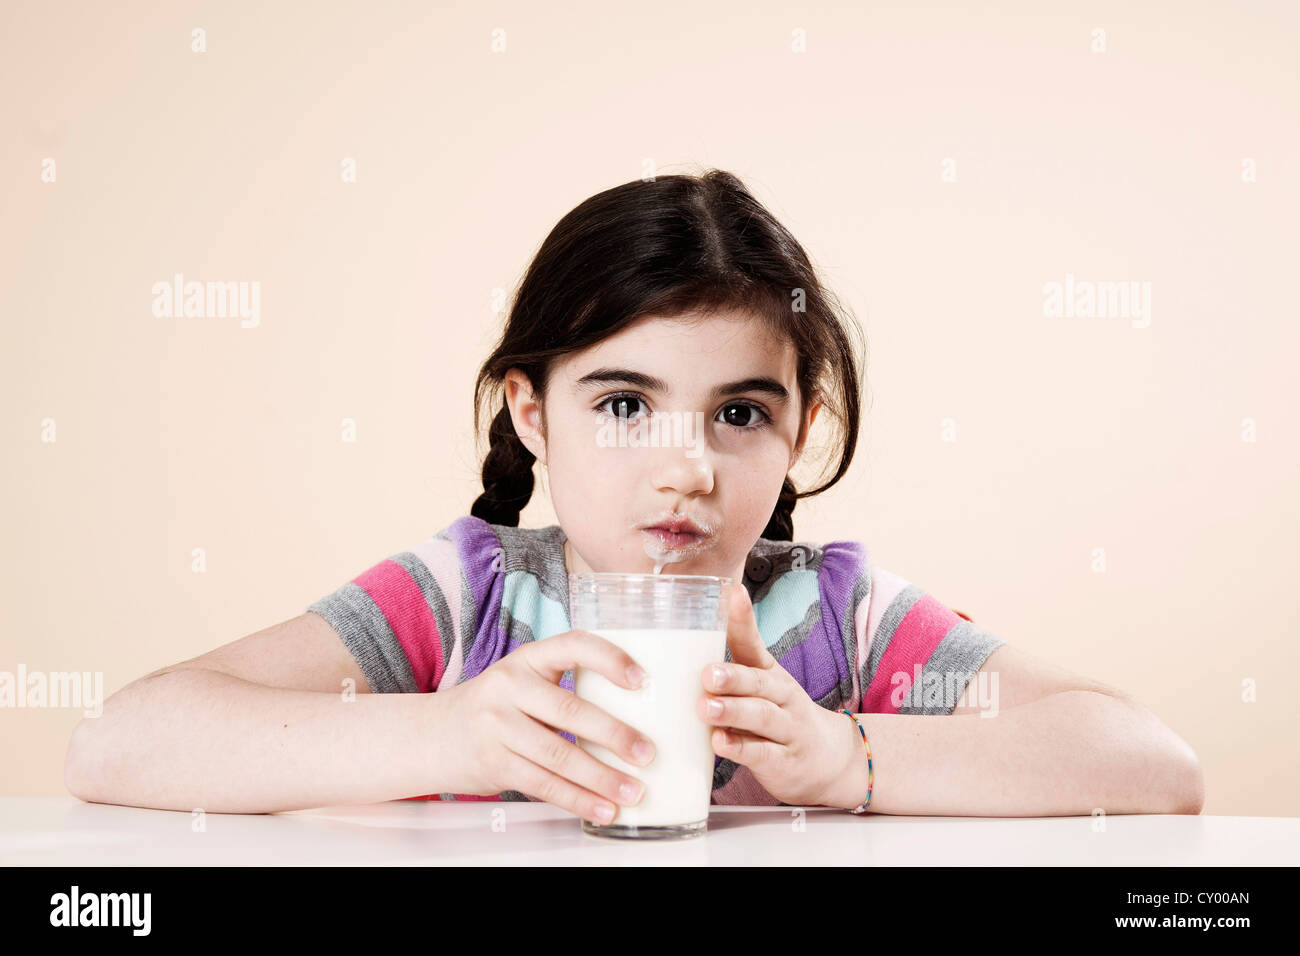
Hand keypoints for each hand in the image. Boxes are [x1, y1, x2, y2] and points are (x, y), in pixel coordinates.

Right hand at [436, 630, 657, 824]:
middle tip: (648, 753)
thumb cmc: (493, 709)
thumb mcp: (521, 684)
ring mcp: (498, 726)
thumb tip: (632, 723)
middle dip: (616, 735)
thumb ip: (563, 693)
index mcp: (528, 659)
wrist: (429, 736)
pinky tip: (603, 809)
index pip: (573, 645)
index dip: (610, 659)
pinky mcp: (494, 763)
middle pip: (571, 711)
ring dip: (602, 778)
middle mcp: (510, 686)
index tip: (642, 680)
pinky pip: (543, 784)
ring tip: (634, 791)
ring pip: (560, 755)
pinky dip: (578, 800)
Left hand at [701, 584, 856, 806]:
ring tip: (706, 707)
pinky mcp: (784, 760)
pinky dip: (740, 748)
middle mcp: (781, 695)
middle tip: (707, 673)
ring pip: (762, 715)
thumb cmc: (777, 716)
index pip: (754, 643)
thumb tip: (672, 655)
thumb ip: (724, 676)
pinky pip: (763, 753)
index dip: (743, 619)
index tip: (733, 594)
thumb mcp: (757, 691)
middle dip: (733, 676)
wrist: (827, 758)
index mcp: (768, 672)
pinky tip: (719, 743)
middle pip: (759, 681)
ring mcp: (787, 728)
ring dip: (733, 711)